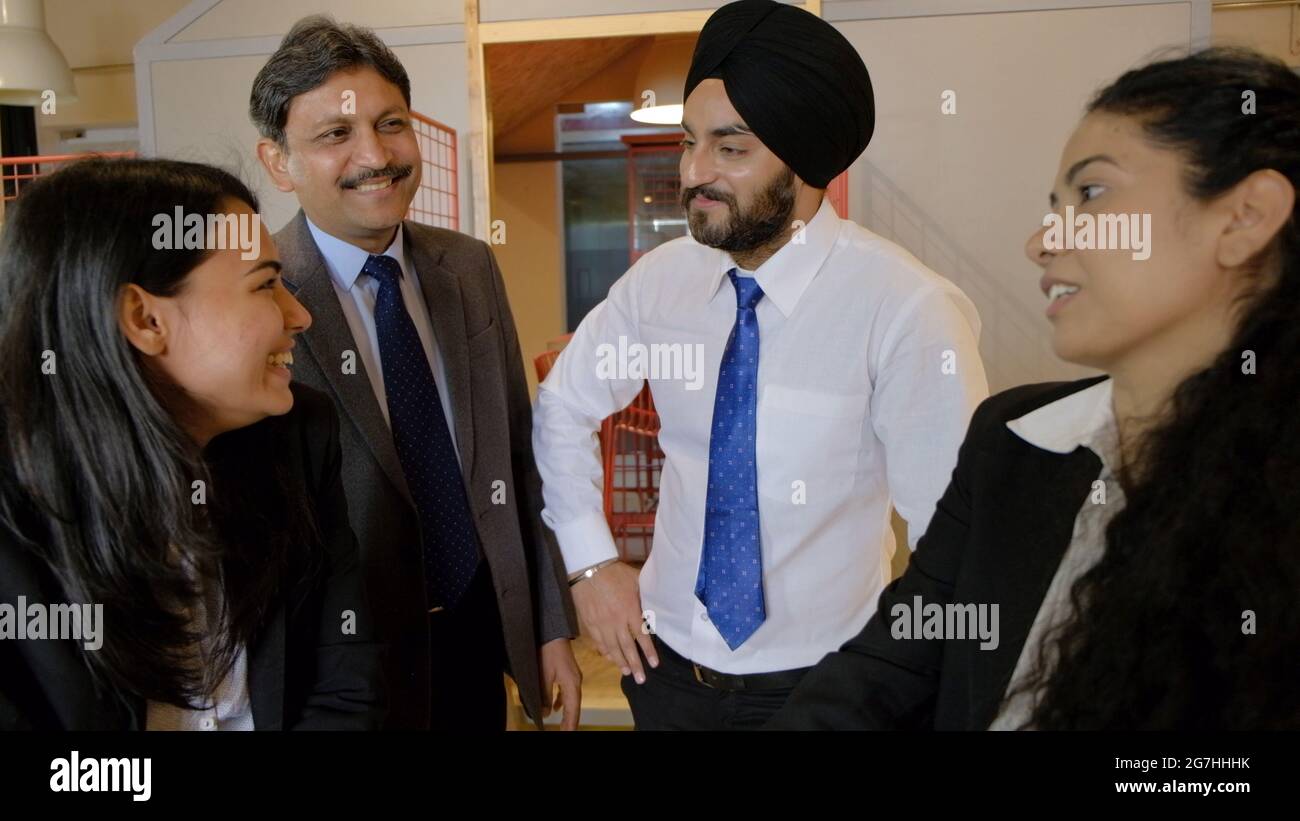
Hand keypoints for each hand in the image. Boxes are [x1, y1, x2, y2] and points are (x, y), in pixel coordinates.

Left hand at [539, 638, 581, 730]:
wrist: (552, 632)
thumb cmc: (548, 652)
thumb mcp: (544, 676)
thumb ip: (545, 696)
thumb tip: (546, 713)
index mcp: (572, 684)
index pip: (573, 710)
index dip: (570, 724)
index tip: (567, 734)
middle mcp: (575, 682)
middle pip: (574, 706)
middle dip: (570, 721)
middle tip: (565, 733)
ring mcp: (573, 677)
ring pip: (570, 700)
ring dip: (566, 712)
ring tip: (562, 725)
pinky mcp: (567, 673)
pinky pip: (566, 692)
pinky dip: (561, 701)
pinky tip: (556, 707)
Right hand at [569, 561, 658, 682]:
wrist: (589, 569)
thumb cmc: (615, 573)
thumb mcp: (636, 581)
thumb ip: (646, 596)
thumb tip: (657, 606)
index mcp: (630, 610)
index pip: (642, 636)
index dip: (648, 651)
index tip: (654, 664)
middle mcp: (616, 621)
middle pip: (627, 647)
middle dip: (635, 665)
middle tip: (641, 679)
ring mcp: (601, 624)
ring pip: (612, 648)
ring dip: (620, 662)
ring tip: (627, 673)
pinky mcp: (590, 624)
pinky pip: (599, 643)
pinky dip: (605, 652)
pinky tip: (610, 659)